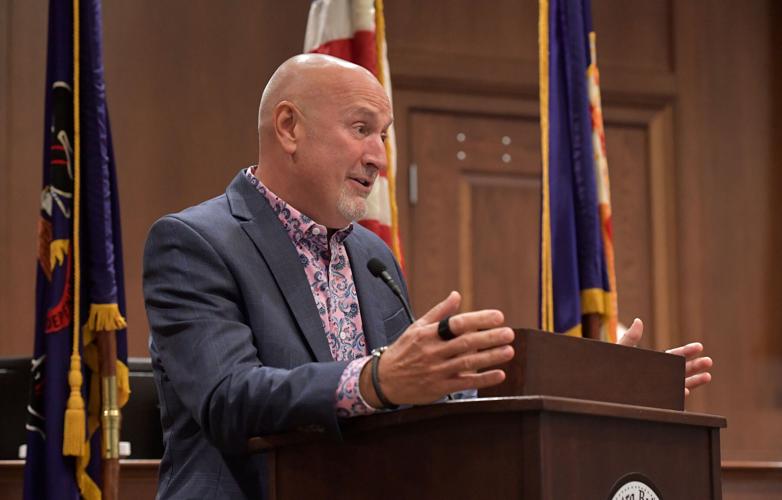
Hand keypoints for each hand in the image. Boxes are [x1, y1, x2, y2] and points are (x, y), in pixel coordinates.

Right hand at [360, 291, 514, 406]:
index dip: (479, 319)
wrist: (385, 379)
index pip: (457, 323)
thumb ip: (439, 312)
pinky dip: (483, 379)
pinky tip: (499, 374)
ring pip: (467, 362)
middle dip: (489, 338)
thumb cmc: (404, 350)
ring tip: (509, 350)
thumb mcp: (417, 327)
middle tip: (509, 333)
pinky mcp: (440, 388)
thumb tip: (457, 295)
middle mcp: (432, 351)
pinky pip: (465, 383)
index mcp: (428, 334)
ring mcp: (436, 370)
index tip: (498, 316)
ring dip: (490, 357)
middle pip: (465, 343)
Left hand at [617, 318, 712, 396]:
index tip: (699, 347)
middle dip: (695, 366)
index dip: (686, 351)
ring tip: (708, 376)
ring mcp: (658, 390)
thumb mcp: (619, 352)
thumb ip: (629, 338)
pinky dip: (678, 395)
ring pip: (680, 385)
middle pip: (681, 370)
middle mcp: (658, 377)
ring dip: (694, 381)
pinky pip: (669, 400)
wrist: (602, 389)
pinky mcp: (655, 402)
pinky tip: (685, 391)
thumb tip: (638, 321)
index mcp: (653, 363)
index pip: (673, 356)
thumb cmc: (608, 370)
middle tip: (709, 361)